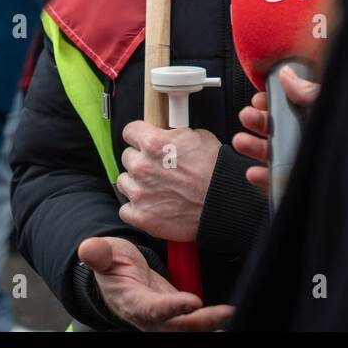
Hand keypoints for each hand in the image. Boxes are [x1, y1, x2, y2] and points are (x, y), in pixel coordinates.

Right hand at [77, 236, 232, 331]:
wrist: (120, 277)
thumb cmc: (113, 265)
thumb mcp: (104, 255)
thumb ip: (99, 254)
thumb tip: (87, 248)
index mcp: (134, 303)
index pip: (154, 309)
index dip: (172, 308)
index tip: (191, 302)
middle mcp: (153, 318)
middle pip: (180, 327)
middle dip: (202, 322)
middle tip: (225, 313)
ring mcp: (169, 321)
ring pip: (192, 329)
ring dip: (213, 326)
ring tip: (234, 318)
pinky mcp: (182, 317)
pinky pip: (200, 324)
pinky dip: (216, 322)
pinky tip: (234, 315)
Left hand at [116, 121, 220, 241]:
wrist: (223, 202)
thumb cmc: (215, 171)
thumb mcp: (198, 137)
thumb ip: (173, 135)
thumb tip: (167, 135)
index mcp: (154, 143)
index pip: (129, 132)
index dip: (138, 136)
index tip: (141, 141)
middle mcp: (142, 166)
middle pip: (127, 158)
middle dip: (140, 161)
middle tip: (157, 168)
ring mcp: (139, 192)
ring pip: (124, 182)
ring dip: (136, 184)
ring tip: (156, 188)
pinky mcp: (141, 216)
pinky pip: (125, 209)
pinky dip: (136, 208)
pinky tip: (151, 205)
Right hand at [233, 65, 320, 189]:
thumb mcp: (335, 102)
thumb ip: (310, 90)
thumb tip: (286, 77)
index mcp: (322, 113)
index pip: (292, 104)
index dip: (272, 101)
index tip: (258, 99)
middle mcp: (316, 135)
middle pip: (281, 128)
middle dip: (259, 122)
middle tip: (247, 117)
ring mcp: (313, 159)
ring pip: (277, 153)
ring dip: (255, 148)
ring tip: (241, 142)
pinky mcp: (310, 182)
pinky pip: (283, 180)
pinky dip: (265, 177)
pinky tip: (254, 172)